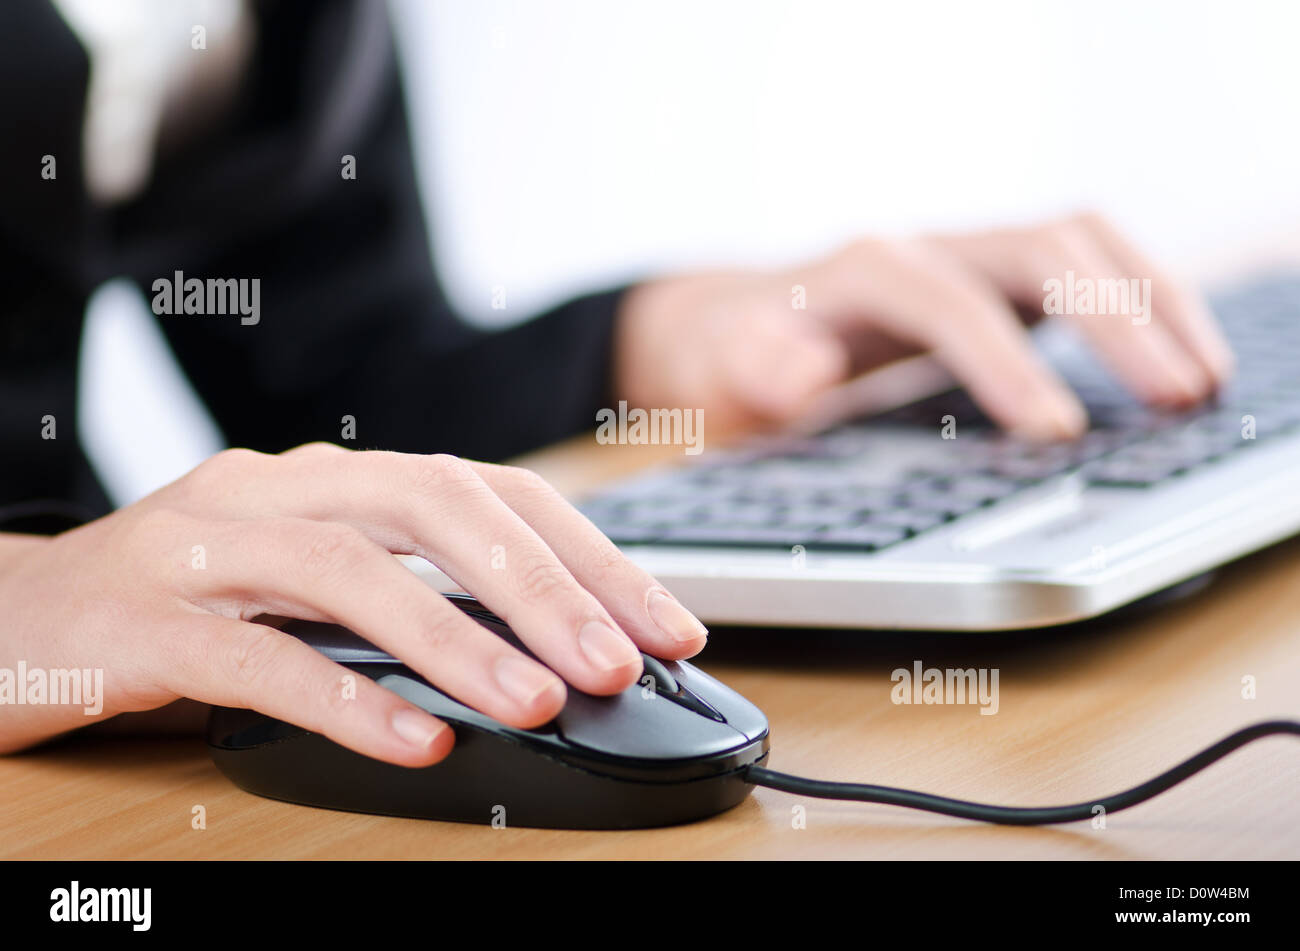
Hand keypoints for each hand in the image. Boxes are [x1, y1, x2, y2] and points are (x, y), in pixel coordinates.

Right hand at [0, 445, 707, 761]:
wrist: (11, 614)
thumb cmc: (181, 603)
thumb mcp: (309, 584)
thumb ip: (411, 600)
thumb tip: (548, 657)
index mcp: (336, 480)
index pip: (488, 493)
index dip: (587, 554)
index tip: (668, 624)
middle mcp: (278, 491)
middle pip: (434, 507)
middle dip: (540, 588)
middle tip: (621, 663)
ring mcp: (202, 546)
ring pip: (349, 573)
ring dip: (458, 641)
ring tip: (541, 706)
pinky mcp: (136, 620)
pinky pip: (252, 657)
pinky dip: (342, 700)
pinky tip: (414, 743)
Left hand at [614, 213, 1234, 439]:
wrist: (733, 324)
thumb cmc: (733, 356)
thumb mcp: (724, 370)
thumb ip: (757, 368)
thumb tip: (799, 372)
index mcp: (861, 271)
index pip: (948, 301)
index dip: (1004, 361)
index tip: (1053, 431)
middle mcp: (926, 248)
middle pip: (1039, 250)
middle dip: (1113, 319)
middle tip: (1176, 399)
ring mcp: (968, 258)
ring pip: (1081, 245)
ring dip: (1150, 302)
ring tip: (1204, 383)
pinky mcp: (997, 281)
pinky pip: (1088, 269)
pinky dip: (1142, 304)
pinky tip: (1176, 363)